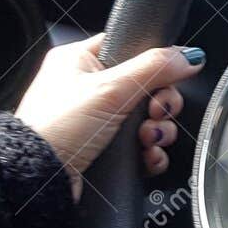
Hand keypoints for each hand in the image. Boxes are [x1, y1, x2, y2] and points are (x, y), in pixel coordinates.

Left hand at [15, 35, 205, 199]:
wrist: (38, 179)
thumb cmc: (54, 129)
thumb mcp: (110, 89)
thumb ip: (154, 67)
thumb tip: (188, 55)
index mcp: (80, 61)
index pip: (131, 49)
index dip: (155, 64)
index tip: (168, 78)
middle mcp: (89, 89)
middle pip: (148, 87)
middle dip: (161, 105)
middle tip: (156, 112)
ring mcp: (98, 121)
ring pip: (149, 119)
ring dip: (158, 131)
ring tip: (147, 139)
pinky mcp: (106, 150)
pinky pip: (143, 146)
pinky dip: (151, 153)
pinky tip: (146, 156)